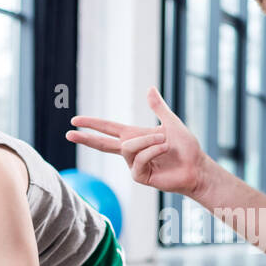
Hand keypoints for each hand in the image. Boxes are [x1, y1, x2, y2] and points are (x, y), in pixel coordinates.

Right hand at [66, 88, 209, 197]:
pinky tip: (164, 149)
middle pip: (102, 144)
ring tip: (165, 141)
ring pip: (128, 148)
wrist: (197, 166)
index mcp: (134, 136)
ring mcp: (134, 165)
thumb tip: (150, 88)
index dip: (92, 124)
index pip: (108, 129)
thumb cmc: (186, 147)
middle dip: (86, 138)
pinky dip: (152, 151)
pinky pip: (138, 160)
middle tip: (68, 133)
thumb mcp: (171, 122)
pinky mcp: (140, 176)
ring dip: (148, 141)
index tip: (75, 120)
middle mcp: (132, 150)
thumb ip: (158, 107)